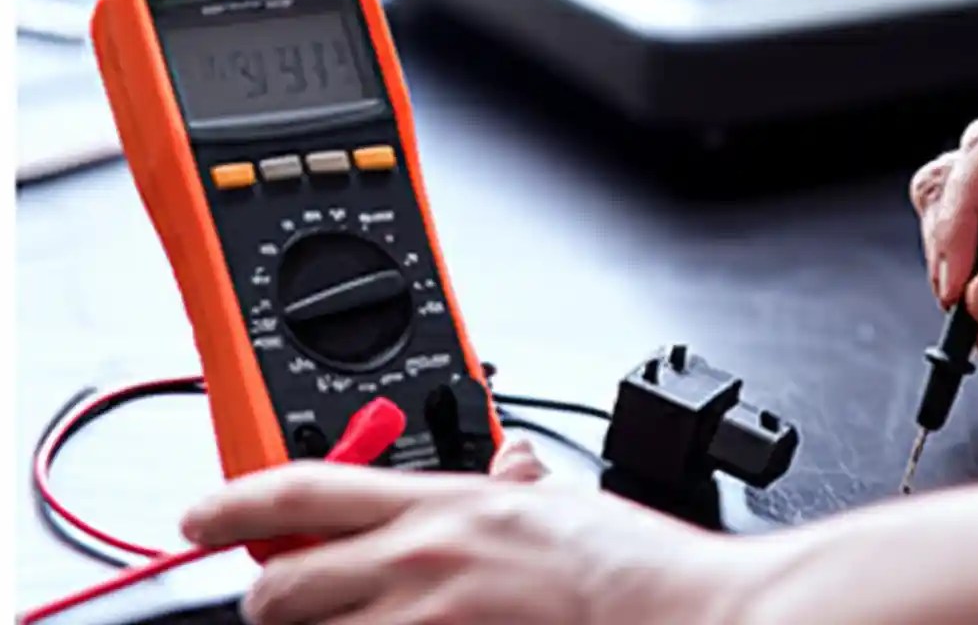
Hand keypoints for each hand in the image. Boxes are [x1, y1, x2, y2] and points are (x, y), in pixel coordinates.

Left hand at [180, 441, 757, 624]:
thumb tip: (508, 462)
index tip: (200, 513)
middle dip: (269, 599)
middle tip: (283, 601)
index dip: (236, 500)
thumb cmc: (631, 565)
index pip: (308, 488)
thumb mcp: (562, 500)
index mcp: (447, 504)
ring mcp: (431, 621)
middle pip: (285, 583)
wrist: (684, 613)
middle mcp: (424, 559)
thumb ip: (517, 482)